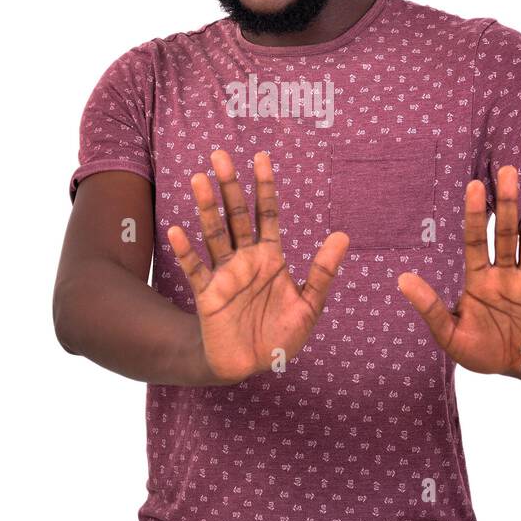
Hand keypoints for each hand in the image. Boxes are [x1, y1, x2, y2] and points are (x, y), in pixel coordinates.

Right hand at [167, 149, 349, 383]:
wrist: (251, 366)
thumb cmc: (280, 335)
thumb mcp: (310, 304)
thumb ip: (323, 271)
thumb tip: (343, 235)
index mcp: (271, 257)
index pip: (266, 213)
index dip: (264, 186)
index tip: (261, 157)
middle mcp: (246, 259)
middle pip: (236, 215)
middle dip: (229, 186)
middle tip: (220, 154)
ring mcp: (225, 274)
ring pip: (214, 234)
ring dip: (206, 208)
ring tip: (198, 179)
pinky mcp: (208, 295)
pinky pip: (196, 269)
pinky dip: (186, 250)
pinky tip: (177, 230)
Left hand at [396, 165, 520, 374]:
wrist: (518, 370)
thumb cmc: (480, 352)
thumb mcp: (450, 335)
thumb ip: (430, 308)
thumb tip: (401, 279)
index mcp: (478, 280)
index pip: (475, 239)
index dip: (476, 214)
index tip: (474, 185)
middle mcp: (504, 274)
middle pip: (505, 233)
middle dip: (506, 204)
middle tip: (507, 170)